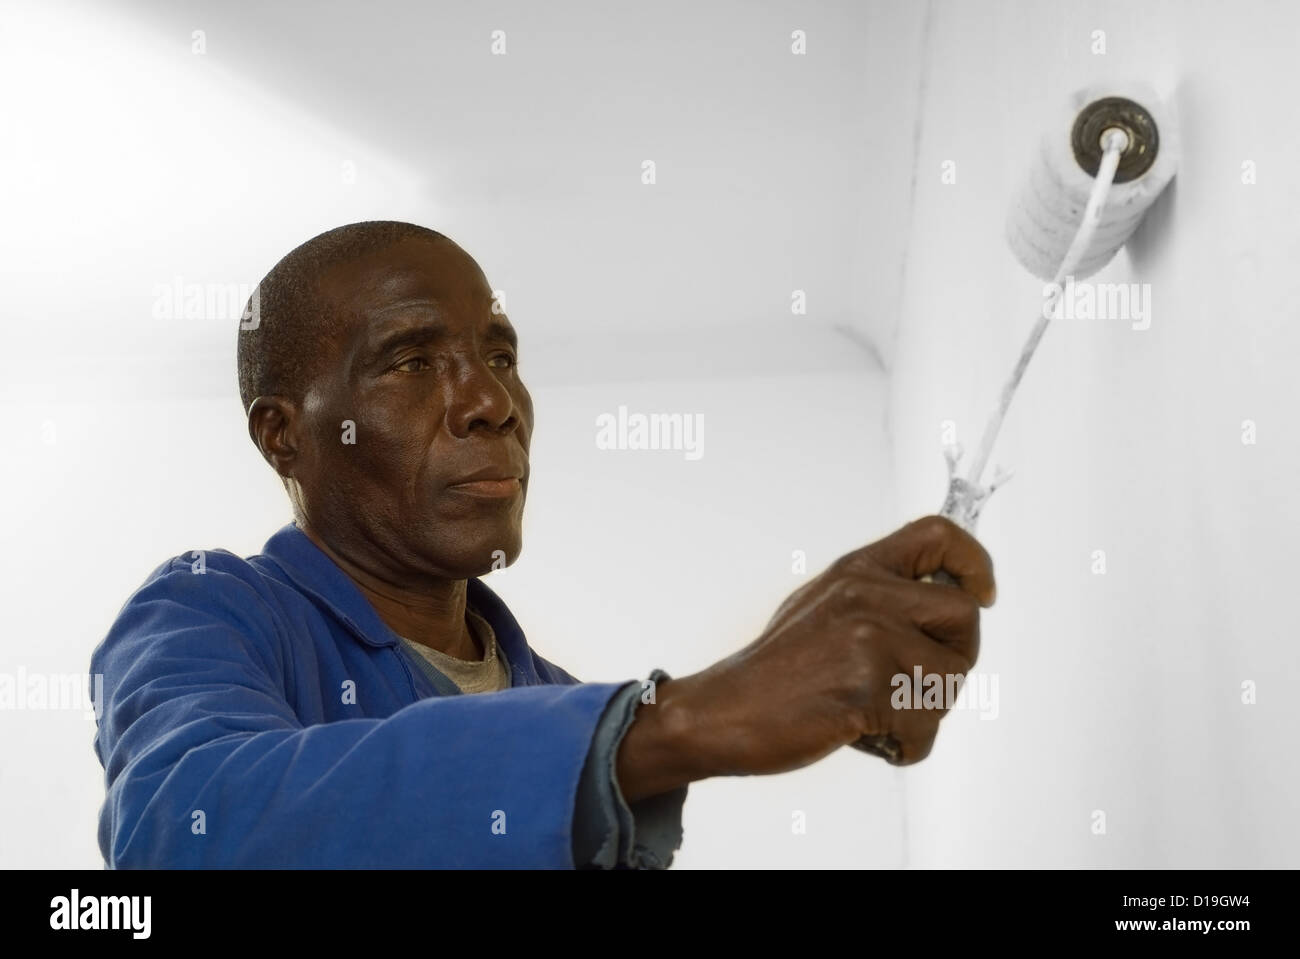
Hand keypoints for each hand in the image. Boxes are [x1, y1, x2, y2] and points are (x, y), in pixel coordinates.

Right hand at [616, 516, 995, 800]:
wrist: (724, 712)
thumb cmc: (776, 672)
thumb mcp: (826, 606)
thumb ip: (880, 596)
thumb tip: (947, 596)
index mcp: (857, 570)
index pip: (938, 534)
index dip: (973, 561)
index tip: (981, 593)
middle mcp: (867, 593)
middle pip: (964, 616)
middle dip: (952, 660)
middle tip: (909, 684)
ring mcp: (869, 637)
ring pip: (951, 678)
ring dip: (924, 712)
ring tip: (873, 714)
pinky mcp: (868, 686)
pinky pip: (925, 727)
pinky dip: (904, 747)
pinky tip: (865, 738)